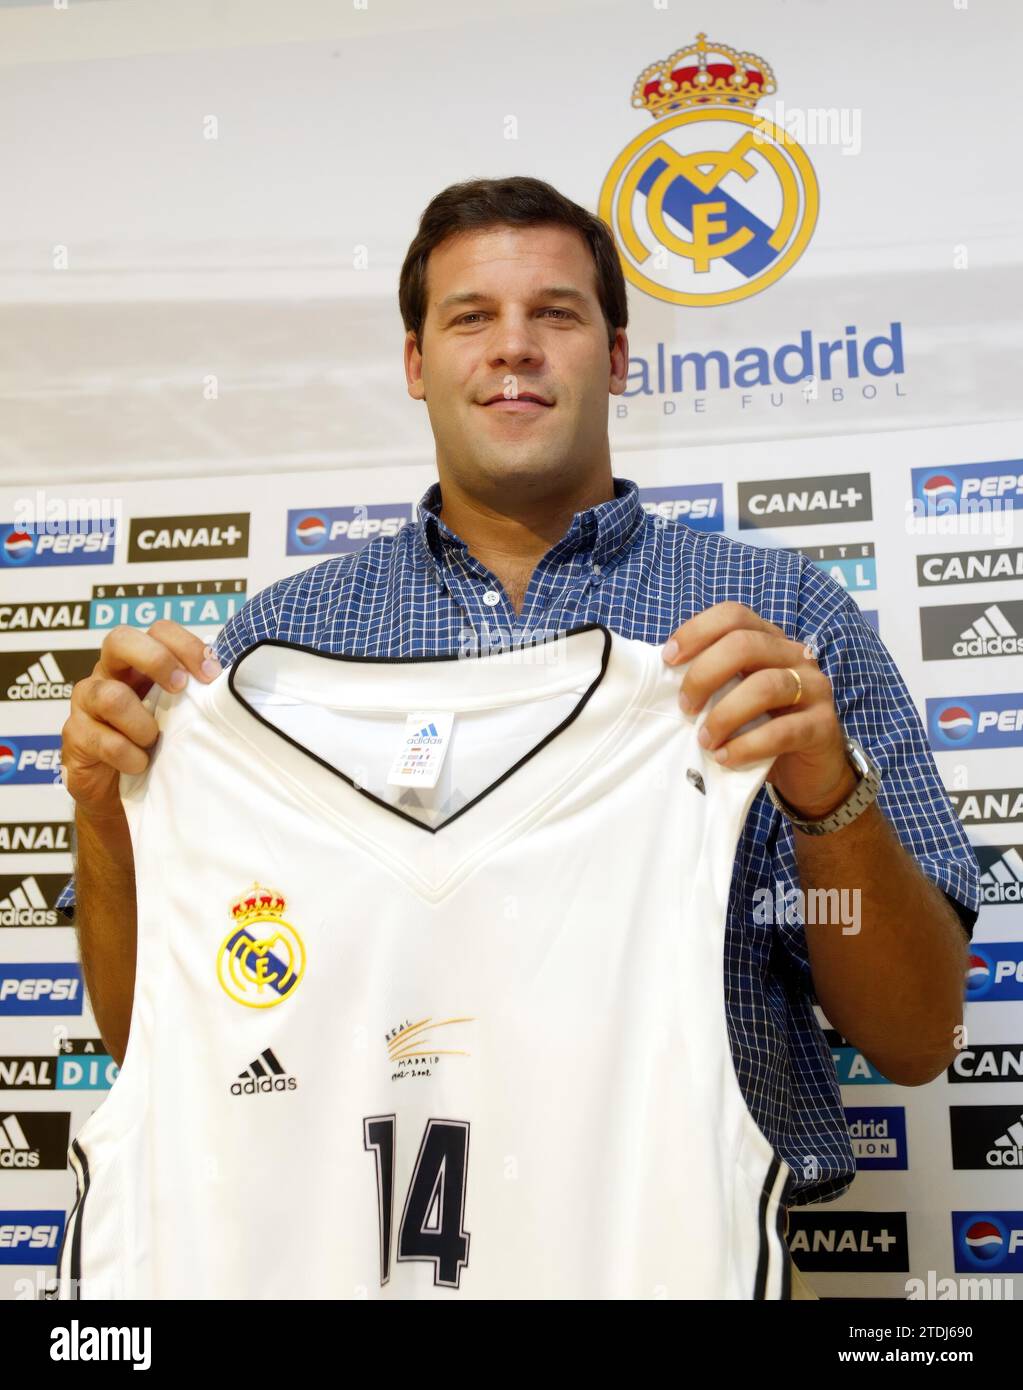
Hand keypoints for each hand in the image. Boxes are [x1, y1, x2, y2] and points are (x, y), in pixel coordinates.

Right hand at [60, 620, 221, 817]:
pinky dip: (128, 756)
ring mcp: (86, 704)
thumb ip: (195, 697)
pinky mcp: (75, 737)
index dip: (186, 645)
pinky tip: (139, 765)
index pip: (158, 631)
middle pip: (119, 639)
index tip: (212, 674)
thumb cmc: (155, 747)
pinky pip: (101, 740)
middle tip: (179, 688)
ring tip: (154, 742)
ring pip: (110, 695)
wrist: (118, 793)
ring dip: (143, 724)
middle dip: (156, 660)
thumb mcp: (178, 716)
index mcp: (138, 664)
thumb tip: (233, 686)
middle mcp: (108, 674)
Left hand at [661, 602, 856, 819]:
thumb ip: (712, 680)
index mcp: (769, 641)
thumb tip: (660, 675)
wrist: (810, 771)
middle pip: (746, 644)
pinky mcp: (823, 726)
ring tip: (704, 739)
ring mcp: (813, 688)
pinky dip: (748, 745)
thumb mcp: (735, 696)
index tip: (668, 659)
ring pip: (765, 686)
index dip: (697, 631)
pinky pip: (783, 731)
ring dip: (724, 714)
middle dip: (705, 674)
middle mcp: (795, 656)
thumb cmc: (762, 728)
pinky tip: (726, 757)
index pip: (734, 615)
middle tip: (685, 707)